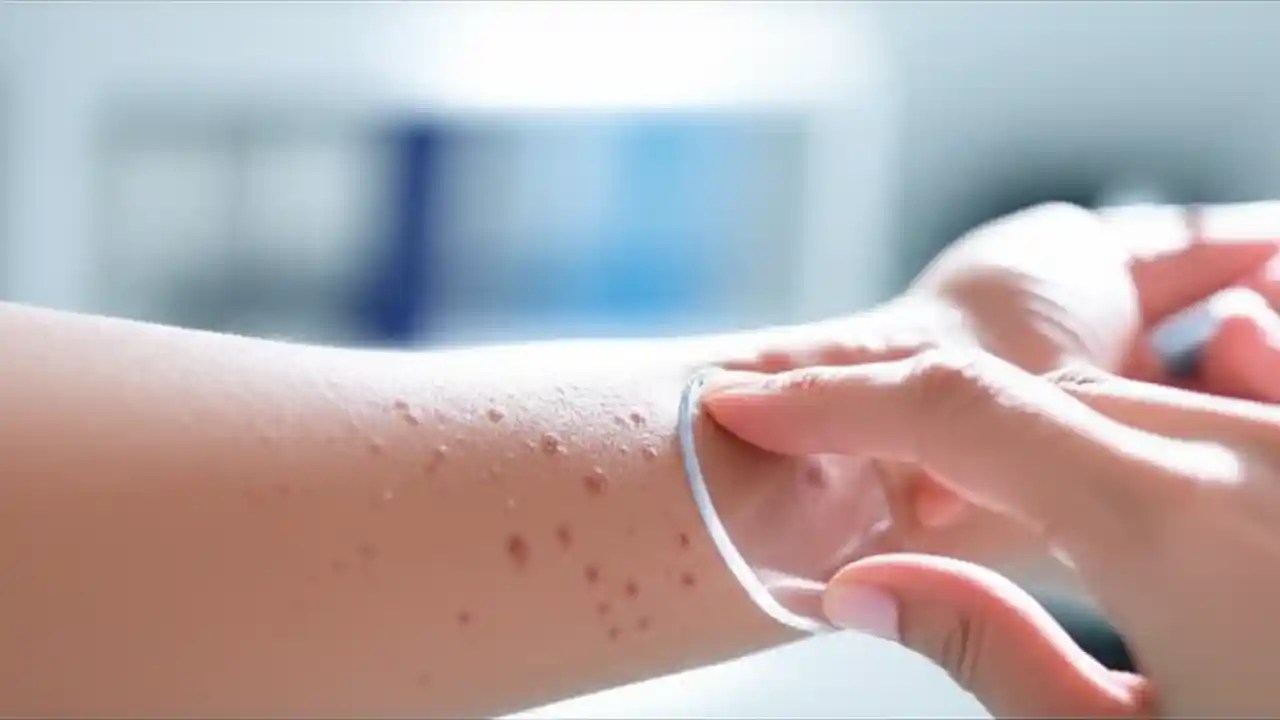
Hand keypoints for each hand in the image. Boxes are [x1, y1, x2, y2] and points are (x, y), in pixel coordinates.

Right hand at [704, 349, 1279, 716]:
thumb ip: (982, 651)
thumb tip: (856, 587)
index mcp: (1165, 520)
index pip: (950, 413)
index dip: (831, 399)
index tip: (748, 405)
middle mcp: (1238, 450)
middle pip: (1022, 394)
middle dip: (908, 418)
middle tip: (824, 457)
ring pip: (1107, 400)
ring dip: (1005, 433)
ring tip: (941, 496)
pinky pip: (1194, 408)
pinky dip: (1107, 429)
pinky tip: (1075, 459)